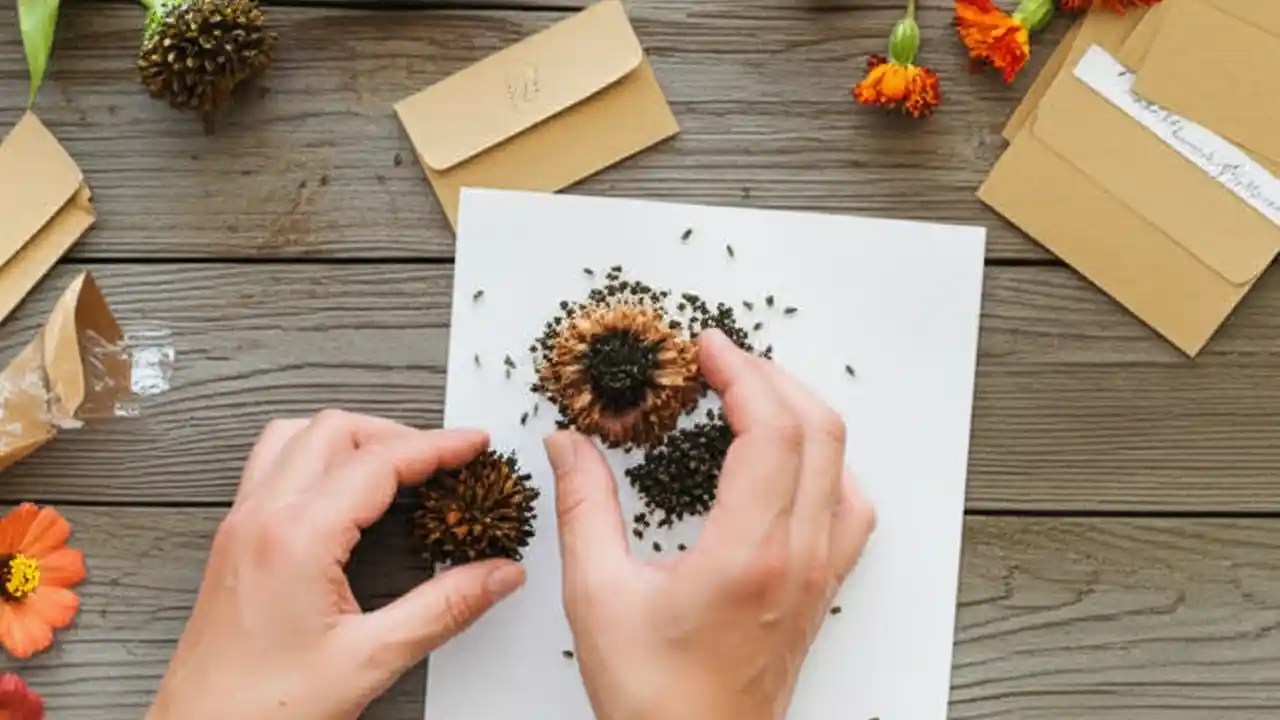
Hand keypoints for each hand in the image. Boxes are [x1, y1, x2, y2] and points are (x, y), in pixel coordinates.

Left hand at [148, 411, 525, 719]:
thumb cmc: (263, 709)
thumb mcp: (370, 660)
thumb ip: (444, 608)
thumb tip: (498, 575)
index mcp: (295, 538)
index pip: (379, 461)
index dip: (437, 446)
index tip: (474, 445)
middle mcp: (260, 518)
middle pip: (335, 430)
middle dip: (397, 434)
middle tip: (444, 459)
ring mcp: (240, 526)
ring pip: (295, 436)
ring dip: (351, 438)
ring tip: (397, 464)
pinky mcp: (233, 542)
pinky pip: (273, 466)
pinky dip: (318, 458)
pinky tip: (346, 492)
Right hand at [546, 330, 874, 719]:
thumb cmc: (653, 697)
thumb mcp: (597, 596)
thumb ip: (584, 509)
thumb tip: (568, 444)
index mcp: (748, 552)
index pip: (770, 429)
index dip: (740, 372)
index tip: (706, 347)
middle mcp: (798, 557)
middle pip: (818, 431)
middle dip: (771, 377)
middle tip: (721, 361)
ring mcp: (818, 573)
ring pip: (842, 464)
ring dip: (804, 414)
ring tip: (754, 395)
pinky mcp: (820, 588)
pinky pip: (850, 508)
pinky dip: (829, 464)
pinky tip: (793, 463)